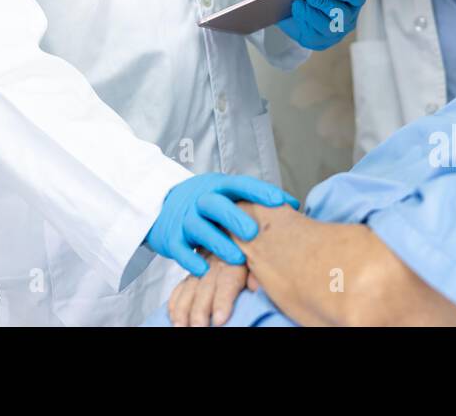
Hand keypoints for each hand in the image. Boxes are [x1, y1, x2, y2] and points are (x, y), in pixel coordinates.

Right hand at [146, 173, 298, 276]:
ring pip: (199, 228)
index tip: (279, 201)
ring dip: (218, 242)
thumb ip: (253, 201)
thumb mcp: (226, 195)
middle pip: (216, 204)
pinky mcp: (170, 237)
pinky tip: (204, 270)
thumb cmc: (207, 204)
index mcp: (217, 187)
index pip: (239, 184)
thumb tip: (294, 207)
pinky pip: (179, 249)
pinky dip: (191, 259)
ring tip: (238, 259)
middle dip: (234, 217)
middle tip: (253, 233)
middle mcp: (199, 199)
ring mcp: (183, 218)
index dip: (259, 191)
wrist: (161, 204)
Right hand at [167, 254, 255, 326]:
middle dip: (200, 309)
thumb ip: (256, 272)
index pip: (227, 282)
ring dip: (183, 308)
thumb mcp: (255, 257)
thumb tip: (256, 286)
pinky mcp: (191, 269)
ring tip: (180, 326)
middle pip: (205, 288)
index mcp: (234, 260)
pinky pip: (180, 286)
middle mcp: (214, 263)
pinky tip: (172, 315)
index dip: (223, 300)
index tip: (219, 319)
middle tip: (198, 327)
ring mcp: (200, 265)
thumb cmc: (247, 247)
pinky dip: (175, 301)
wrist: (226, 226)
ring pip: (189, 288)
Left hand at [276, 0, 366, 49]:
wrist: (288, 3)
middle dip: (326, 4)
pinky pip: (313, 36)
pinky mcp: (319, 42)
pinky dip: (303, 22)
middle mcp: (347, 17)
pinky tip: (296, 11)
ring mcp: (335, 32)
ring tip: (298, 3)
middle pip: (343, 14)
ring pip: (327, 27)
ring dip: (312, 14)